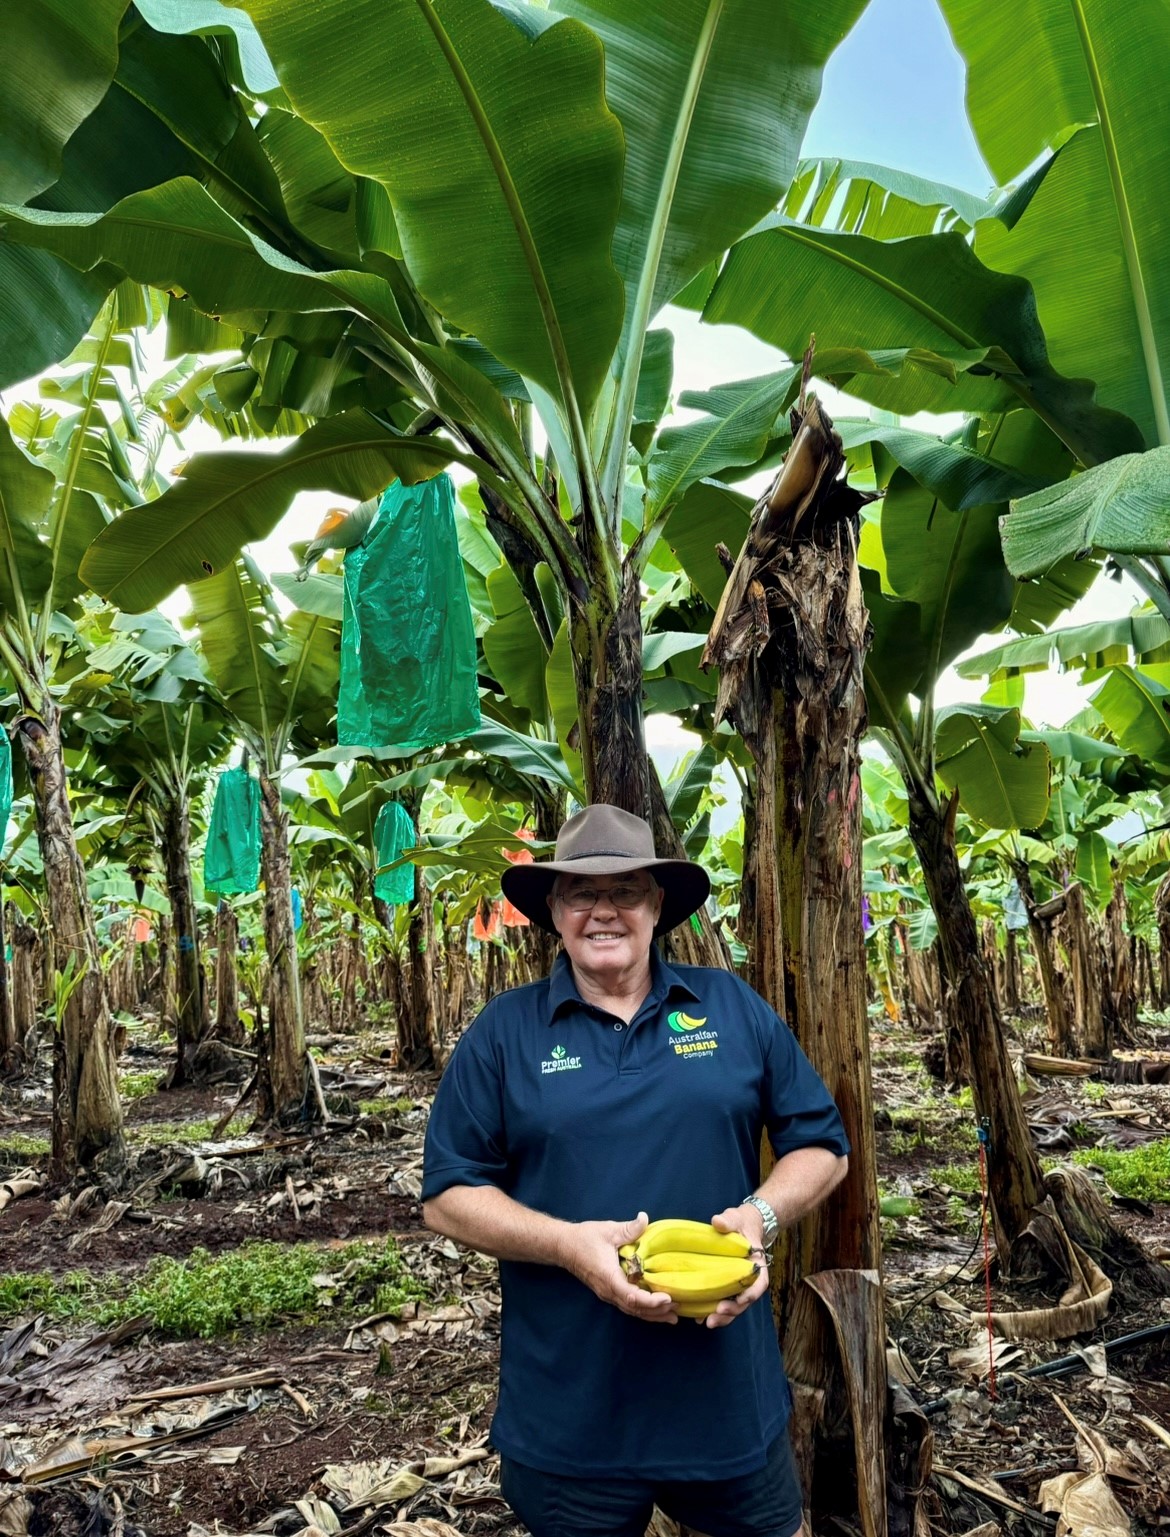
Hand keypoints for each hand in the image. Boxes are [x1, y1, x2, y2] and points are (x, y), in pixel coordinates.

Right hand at [556, 1210, 677, 1323]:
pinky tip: (655, 1310)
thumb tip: (645, 1218)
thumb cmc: (585, 1238)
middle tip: (678, 1310)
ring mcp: (607, 1294)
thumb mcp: (608, 1231)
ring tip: (672, 1317)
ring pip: (632, 1310)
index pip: (631, 1296)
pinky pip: (628, 1306)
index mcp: (609, 1277)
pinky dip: (643, 1310)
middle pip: (635, 1308)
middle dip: (657, 1311)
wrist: (564, 1247)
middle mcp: (608, 1291)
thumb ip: (628, 1228)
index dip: (650, 1300)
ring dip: (652, 1315)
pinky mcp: (608, 1292)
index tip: (667, 1298)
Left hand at [699, 1205, 769, 1329]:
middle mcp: (750, 1279)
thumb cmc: (740, 1222)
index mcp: (756, 1265)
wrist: (740, 1225)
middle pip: (745, 1301)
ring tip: (707, 1323)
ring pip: (734, 1306)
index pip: (759, 1284)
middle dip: (732, 1311)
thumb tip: (717, 1221)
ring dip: (722, 1317)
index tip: (740, 1299)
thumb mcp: (735, 1218)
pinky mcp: (726, 1287)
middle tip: (715, 1317)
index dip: (750, 1294)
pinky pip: (722, 1301)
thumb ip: (728, 1220)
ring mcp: (738, 1285)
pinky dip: (712, 1311)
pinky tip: (698, 1318)